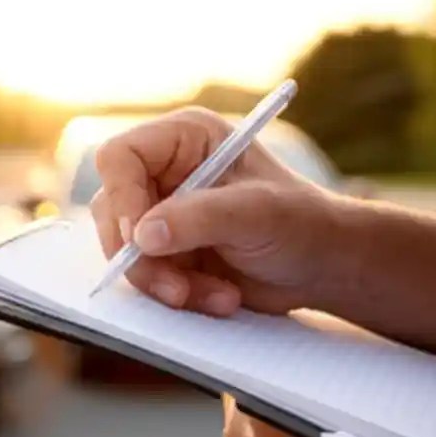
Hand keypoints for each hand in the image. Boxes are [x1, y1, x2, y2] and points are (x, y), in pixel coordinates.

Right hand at [90, 107, 340, 315]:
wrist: (322, 266)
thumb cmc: (300, 223)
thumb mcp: (256, 214)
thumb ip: (199, 218)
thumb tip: (142, 235)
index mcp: (185, 139)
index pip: (121, 158)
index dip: (122, 197)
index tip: (140, 238)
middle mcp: (165, 171)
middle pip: (114, 210)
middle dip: (143, 258)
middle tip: (177, 289)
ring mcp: (163, 214)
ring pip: (126, 252)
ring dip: (165, 283)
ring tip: (217, 296)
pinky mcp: (167, 252)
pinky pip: (147, 278)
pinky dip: (180, 295)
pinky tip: (221, 298)